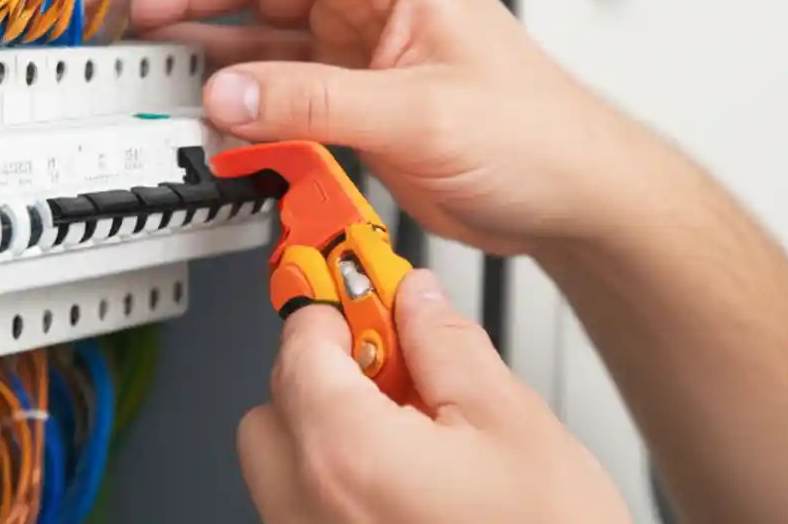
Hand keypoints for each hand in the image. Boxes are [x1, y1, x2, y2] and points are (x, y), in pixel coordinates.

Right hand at [116, 0, 667, 253]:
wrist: (567, 195)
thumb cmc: (533, 134)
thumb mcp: (418, 112)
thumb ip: (314, 101)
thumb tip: (229, 94)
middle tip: (129, 6)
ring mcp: (360, 41)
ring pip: (261, 22)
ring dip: (206, 34)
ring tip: (150, 47)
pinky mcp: (353, 88)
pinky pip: (277, 73)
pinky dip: (238, 84)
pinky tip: (202, 90)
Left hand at [238, 270, 630, 523]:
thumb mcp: (512, 423)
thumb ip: (449, 346)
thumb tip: (418, 301)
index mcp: (346, 457)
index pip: (301, 346)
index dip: (336, 305)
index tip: (360, 285)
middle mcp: (308, 510)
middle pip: (275, 406)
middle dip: (325, 374)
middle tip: (395, 364)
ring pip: (285, 464)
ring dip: (330, 431)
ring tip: (414, 433)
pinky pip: (307, 509)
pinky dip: (340, 483)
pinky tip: (408, 483)